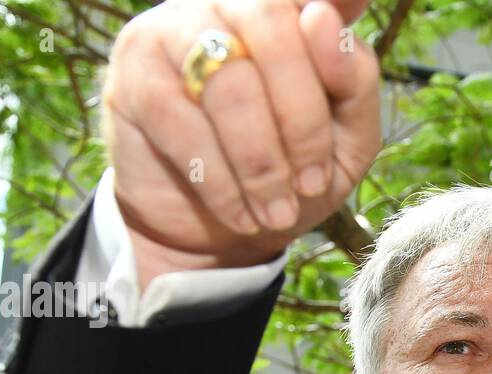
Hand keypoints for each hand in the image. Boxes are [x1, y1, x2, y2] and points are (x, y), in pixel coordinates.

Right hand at [101, 0, 381, 286]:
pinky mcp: (135, 70)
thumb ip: (356, 81)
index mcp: (291, 11)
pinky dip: (220, 180)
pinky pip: (180, 120)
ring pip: (227, 80)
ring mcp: (176, 27)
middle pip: (273, 26)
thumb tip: (324, 20)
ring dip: (261, 162)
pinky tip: (239, 213)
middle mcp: (231, 2)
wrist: (216, 233)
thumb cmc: (289, 174)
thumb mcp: (346, 141)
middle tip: (311, 185)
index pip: (316, 1)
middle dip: (302, 121)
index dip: (330, 41)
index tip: (344, 85)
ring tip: (277, 212)